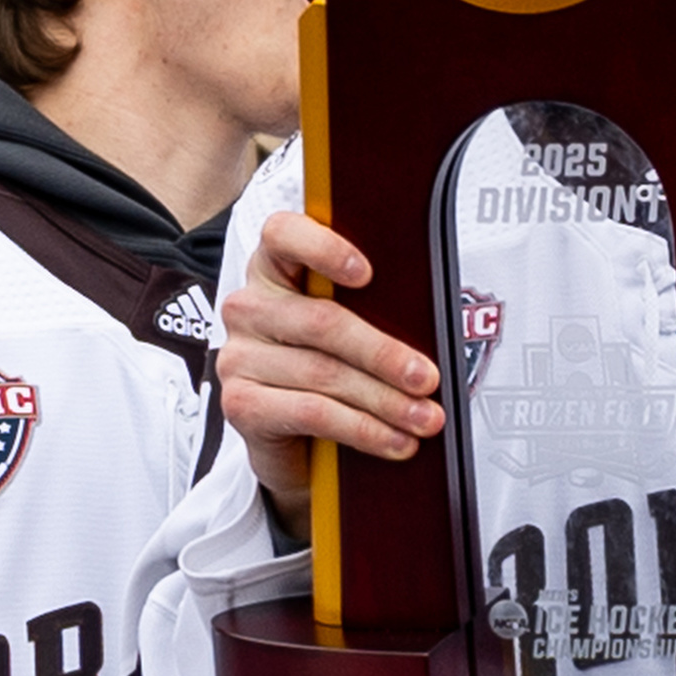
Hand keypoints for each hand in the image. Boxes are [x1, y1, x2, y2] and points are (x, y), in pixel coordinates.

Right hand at [216, 210, 444, 539]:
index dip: (323, 247)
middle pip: (322, 321)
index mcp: (277, 269)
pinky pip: (312, 413)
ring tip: (426, 418)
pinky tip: (395, 440)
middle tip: (428, 379)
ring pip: (324, 374)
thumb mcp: (358, 326)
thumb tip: (437, 326)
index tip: (367, 273)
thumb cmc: (336, 365)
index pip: (283, 234)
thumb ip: (377, 309)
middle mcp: (250, 307)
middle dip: (385, 354)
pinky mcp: (241, 404)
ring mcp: (239, 356)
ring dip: (386, 401)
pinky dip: (363, 430)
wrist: (299, 438)